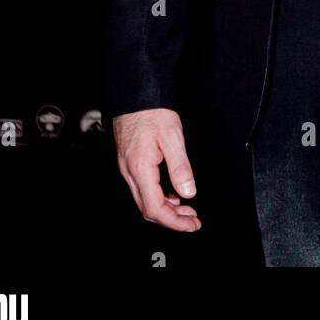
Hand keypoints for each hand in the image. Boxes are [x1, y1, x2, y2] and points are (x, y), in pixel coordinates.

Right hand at [113, 107, 200, 230]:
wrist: (136, 95)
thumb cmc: (152, 111)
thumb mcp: (172, 137)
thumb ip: (181, 167)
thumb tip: (188, 192)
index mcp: (140, 168)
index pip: (155, 208)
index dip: (175, 222)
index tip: (191, 224)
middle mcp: (130, 172)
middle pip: (148, 209)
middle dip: (172, 220)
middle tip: (192, 220)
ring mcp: (127, 168)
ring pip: (144, 200)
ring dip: (166, 209)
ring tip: (186, 209)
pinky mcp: (129, 162)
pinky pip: (142, 188)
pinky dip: (159, 197)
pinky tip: (172, 194)